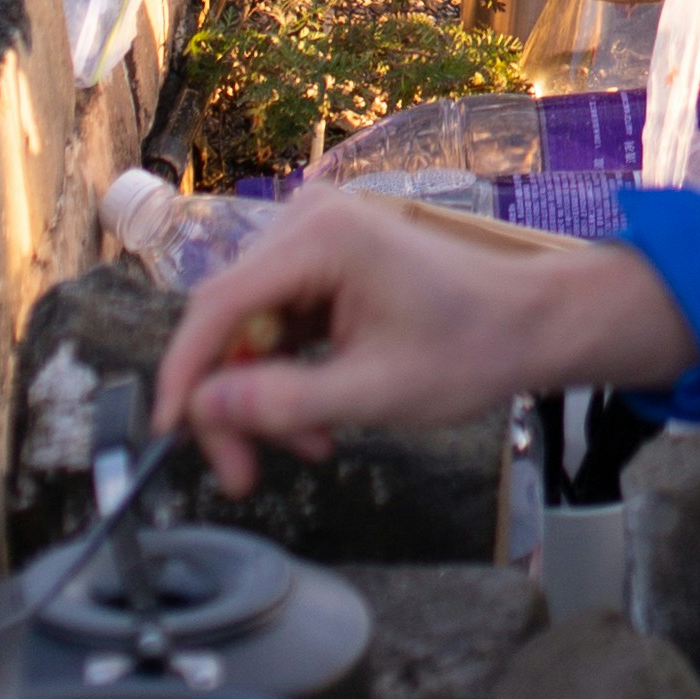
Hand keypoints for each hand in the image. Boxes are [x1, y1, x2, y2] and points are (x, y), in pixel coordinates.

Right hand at [151, 180, 695, 492]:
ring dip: (266, 398)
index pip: (217, 306)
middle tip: (245, 474)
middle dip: (233, 402)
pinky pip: (279, 327)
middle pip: (228, 323)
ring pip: (250, 332)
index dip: (184, 374)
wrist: (531, 325)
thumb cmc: (469, 350)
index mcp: (321, 239)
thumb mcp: (373, 392)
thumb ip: (282, 402)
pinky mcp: (327, 264)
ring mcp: (318, 240)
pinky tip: (319, 420)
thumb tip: (200, 410)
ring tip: (312, 446)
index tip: (169, 435)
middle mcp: (309, 224)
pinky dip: (288, 377)